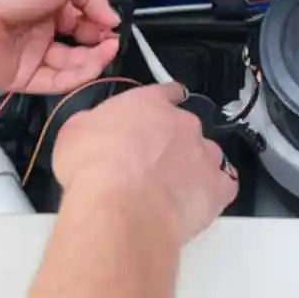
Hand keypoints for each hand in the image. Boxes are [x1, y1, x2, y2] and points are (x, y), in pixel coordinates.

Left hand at [0, 0, 120, 92]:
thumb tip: (113, 18)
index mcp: (50, 2)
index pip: (83, 18)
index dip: (100, 23)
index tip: (114, 26)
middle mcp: (41, 29)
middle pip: (79, 44)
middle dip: (100, 44)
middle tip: (112, 41)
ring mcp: (31, 55)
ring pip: (71, 66)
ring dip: (93, 61)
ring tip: (108, 51)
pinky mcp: (21, 78)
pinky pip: (54, 83)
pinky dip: (76, 78)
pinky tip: (92, 66)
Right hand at [52, 83, 237, 244]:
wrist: (120, 205)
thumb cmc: (95, 167)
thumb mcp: (73, 133)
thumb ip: (92, 124)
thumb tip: (91, 129)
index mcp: (150, 103)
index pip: (168, 92)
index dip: (165, 102)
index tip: (163, 109)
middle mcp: (183, 124)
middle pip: (187, 127)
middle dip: (174, 143)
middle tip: (151, 165)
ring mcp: (204, 155)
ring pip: (207, 156)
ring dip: (194, 167)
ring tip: (173, 189)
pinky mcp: (216, 189)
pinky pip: (224, 186)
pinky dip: (213, 193)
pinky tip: (199, 201)